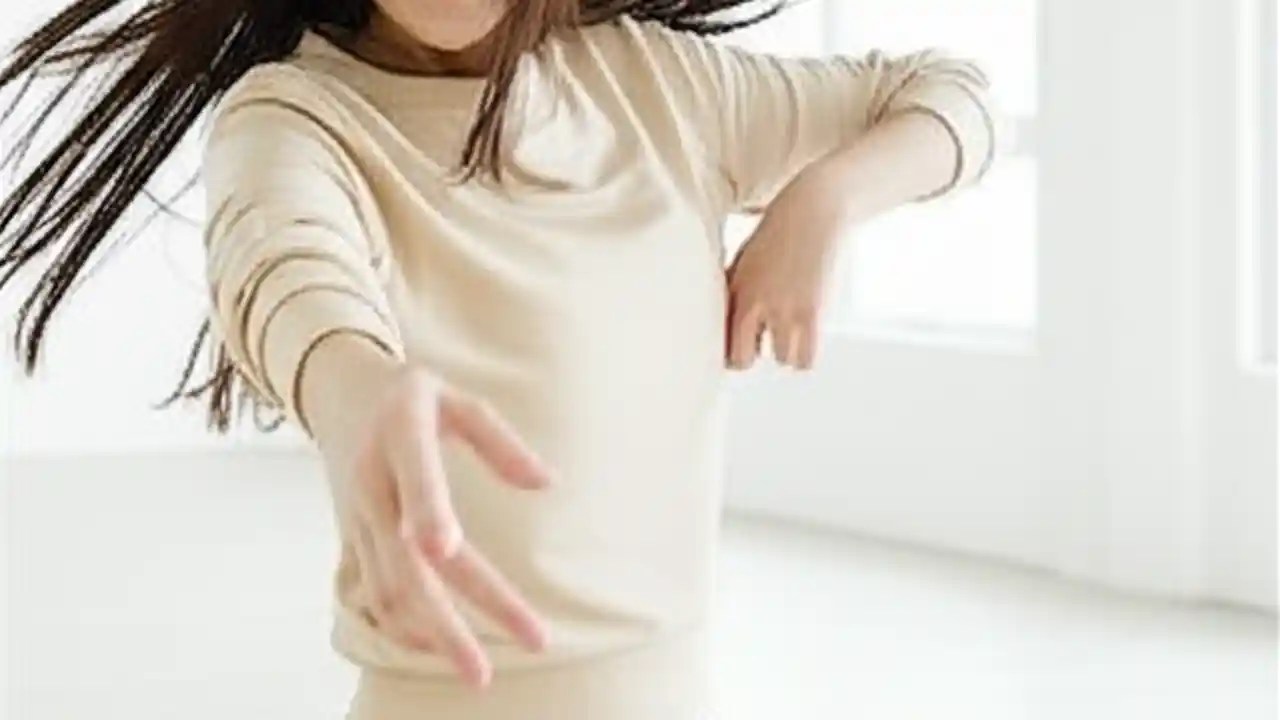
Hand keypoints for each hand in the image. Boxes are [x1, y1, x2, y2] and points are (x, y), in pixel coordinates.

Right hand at [301, 335, 554, 689]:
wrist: (339, 396)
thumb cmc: (412, 397)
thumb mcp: (458, 397)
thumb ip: (500, 440)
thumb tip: (547, 484)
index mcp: (401, 434)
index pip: (414, 474)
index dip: (426, 510)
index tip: (446, 549)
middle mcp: (373, 483)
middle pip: (406, 561)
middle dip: (447, 618)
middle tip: (488, 667)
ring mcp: (358, 518)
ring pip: (389, 589)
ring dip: (431, 635)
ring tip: (478, 671)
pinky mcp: (352, 539)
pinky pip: (374, 594)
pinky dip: (404, 628)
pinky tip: (441, 648)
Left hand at [725, 167, 850, 370]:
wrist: (814, 209)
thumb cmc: (779, 232)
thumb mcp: (743, 261)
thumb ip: (732, 292)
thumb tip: (721, 320)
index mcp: (736, 291)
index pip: (720, 342)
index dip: (729, 352)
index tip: (739, 346)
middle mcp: (757, 304)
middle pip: (744, 360)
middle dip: (753, 355)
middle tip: (764, 340)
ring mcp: (785, 311)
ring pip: (782, 361)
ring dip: (785, 353)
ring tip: (790, 334)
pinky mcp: (813, 312)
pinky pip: (807, 359)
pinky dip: (806, 356)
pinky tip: (806, 337)